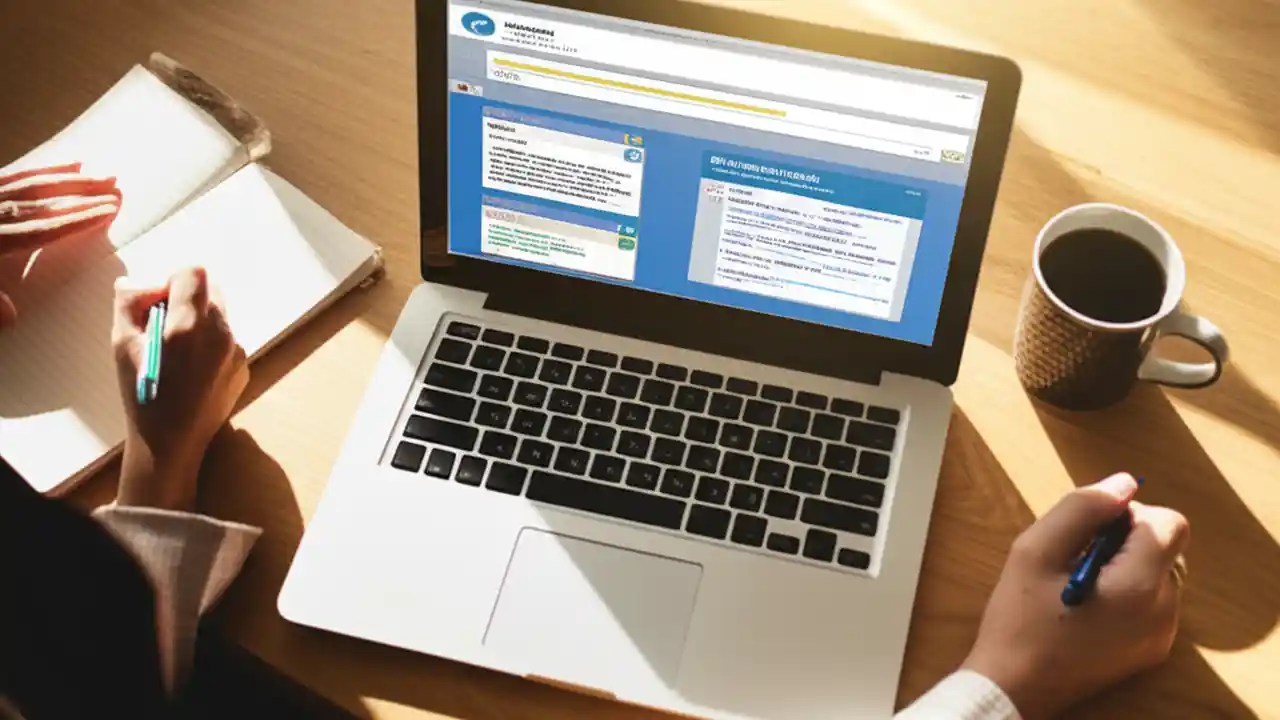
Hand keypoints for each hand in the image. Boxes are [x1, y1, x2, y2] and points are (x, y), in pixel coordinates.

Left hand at [1, 163, 119, 328]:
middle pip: (42, 199)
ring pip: (28, 182)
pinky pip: (9, 174)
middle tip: (116, 186)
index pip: (41, 228)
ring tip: (96, 173)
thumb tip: (13, 318)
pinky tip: (57, 166)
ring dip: (66, 178)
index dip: (77, 220)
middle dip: (82, 193)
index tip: (109, 212)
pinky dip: (36, 170)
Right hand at [112, 267, 248, 510]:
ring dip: (200, 323)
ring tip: (179, 354)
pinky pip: (229, 342)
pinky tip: (194, 372)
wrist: (172, 442)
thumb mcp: (122, 346)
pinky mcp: (245, 367)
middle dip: (188, 300)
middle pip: (211, 291)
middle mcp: (220, 333)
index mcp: (188, 324)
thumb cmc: (142, 394)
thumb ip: (128, 304)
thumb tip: (135, 282)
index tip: (159, 302)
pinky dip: (212, 346)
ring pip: (220, 317)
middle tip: (166, 325)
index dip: (173, 281)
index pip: (194, 272)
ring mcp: (237, 351)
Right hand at [962, 473, 1188, 718]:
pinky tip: (1089, 606)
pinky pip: (1154, 601)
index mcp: (1140, 586)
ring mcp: (1161, 635)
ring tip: (1080, 584)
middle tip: (1076, 558)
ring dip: (1126, 565)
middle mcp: (1164, 612)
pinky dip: (1128, 591)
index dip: (1130, 514)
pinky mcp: (1152, 651)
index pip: (1169, 523)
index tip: (1090, 531)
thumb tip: (1123, 482)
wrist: (1015, 689)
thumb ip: (1082, 508)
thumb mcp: (1035, 551)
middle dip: (1125, 540)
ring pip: (1160, 572)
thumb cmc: (1019, 620)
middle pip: (1165, 547)